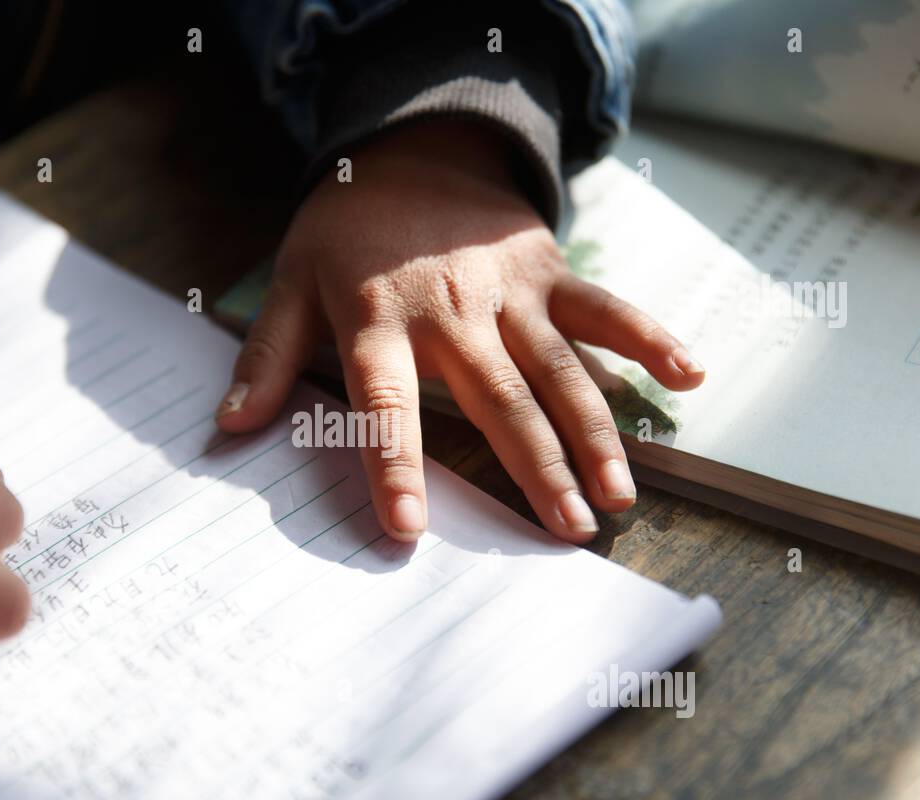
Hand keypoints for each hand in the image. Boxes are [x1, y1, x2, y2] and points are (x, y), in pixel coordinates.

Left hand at [216, 119, 704, 541]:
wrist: (407, 146)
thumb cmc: (344, 231)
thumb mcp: (288, 284)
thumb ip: (264, 358)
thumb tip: (229, 430)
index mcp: (376, 318)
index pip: (384, 403)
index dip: (393, 465)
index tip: (408, 529)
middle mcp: (450, 310)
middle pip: (498, 399)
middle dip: (537, 468)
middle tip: (567, 532)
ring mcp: (509, 289)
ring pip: (560, 369)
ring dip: (594, 434)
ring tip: (618, 498)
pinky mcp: (549, 270)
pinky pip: (605, 306)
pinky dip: (649, 337)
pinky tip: (690, 376)